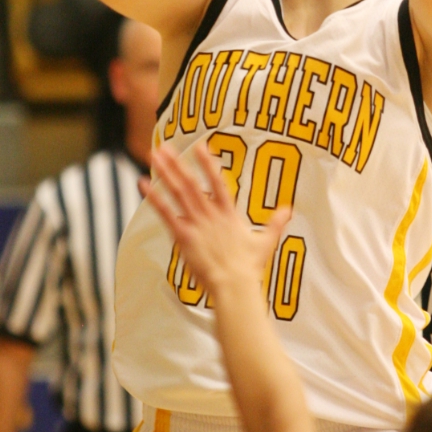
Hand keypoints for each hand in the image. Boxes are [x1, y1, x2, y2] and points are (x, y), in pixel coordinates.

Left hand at [145, 142, 290, 299]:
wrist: (234, 285)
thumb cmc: (249, 267)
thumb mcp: (266, 241)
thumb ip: (276, 223)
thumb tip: (289, 209)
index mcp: (229, 214)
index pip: (218, 183)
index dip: (208, 163)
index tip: (200, 146)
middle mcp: (211, 215)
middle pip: (192, 183)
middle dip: (178, 164)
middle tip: (164, 146)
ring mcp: (197, 224)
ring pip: (178, 193)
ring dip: (166, 173)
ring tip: (154, 156)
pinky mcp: (184, 237)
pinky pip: (166, 214)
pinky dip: (154, 198)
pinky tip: (143, 184)